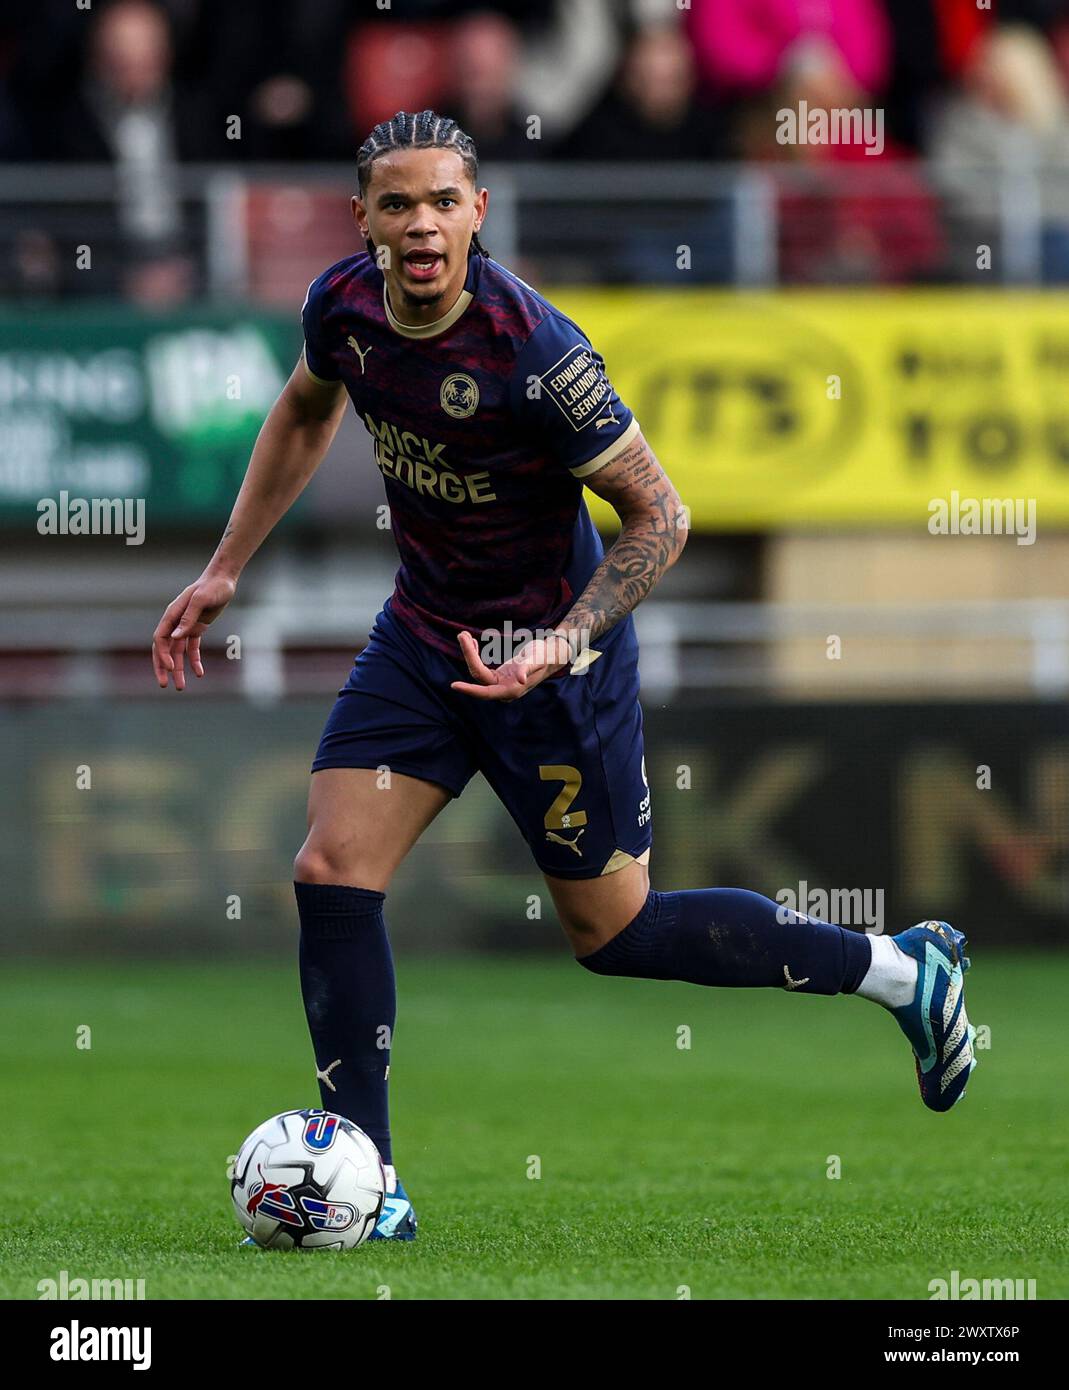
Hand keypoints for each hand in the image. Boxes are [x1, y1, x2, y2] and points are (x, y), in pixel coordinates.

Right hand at [151, 570, 236, 689]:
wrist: (223, 580)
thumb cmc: (212, 587)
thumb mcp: (200, 600)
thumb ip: (188, 618)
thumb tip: (175, 637)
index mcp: (172, 615)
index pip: (160, 639)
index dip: (162, 655)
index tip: (172, 669)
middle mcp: (175, 622)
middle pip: (164, 649)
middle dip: (163, 668)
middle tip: (165, 685)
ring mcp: (185, 626)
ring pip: (177, 652)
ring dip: (178, 669)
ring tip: (181, 687)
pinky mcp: (196, 628)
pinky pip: (192, 648)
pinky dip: (194, 661)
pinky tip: (199, 673)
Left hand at [450, 629, 571, 700]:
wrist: (552, 654)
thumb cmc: (545, 655)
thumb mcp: (537, 658)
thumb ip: (528, 667)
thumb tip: (521, 679)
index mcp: (512, 689)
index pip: (486, 692)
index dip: (470, 690)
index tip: (454, 685)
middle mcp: (504, 690)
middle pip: (478, 676)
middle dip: (469, 656)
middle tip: (462, 634)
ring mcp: (500, 684)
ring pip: (477, 672)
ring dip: (470, 653)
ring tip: (464, 635)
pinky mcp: (498, 677)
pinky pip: (481, 668)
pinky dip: (475, 655)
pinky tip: (472, 642)